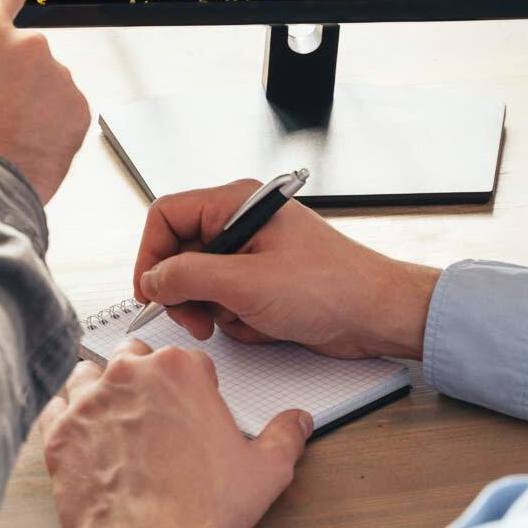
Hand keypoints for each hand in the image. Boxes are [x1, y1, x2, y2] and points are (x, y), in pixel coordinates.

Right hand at [0, 0, 90, 203]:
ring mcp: (57, 76)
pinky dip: (50, 127)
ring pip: (46, 86)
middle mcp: (26, 45)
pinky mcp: (78, 109)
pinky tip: (27, 146)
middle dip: (10, 80)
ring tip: (4, 138)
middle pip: (22, 54)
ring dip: (30, 106)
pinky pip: (64, 112)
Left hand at [38, 340, 310, 527]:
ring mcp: (89, 400)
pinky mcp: (59, 431)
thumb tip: (298, 422)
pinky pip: (54, 407)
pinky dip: (65, 417)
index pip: (187, 359)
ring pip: (87, 374)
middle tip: (154, 410)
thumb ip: (285, 437)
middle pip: (133, 355)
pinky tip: (79, 433)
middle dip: (143, 376)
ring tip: (114, 418)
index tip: (193, 407)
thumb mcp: (265, 470)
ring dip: (100, 390)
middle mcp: (129, 374)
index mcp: (179, 371)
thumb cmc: (203, 506)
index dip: (193, 385)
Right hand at [133, 179, 441, 358]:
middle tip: (196, 319)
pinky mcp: (262, 283)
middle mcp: (240, 223)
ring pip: (200, 283)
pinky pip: (226, 302)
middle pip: (179, 253)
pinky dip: (238, 320)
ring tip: (244, 320)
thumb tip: (152, 280)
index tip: (149, 292)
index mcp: (236, 203)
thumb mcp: (247, 283)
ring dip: (215, 310)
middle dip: (185, 292)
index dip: (150, 255)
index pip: (167, 216)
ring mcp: (251, 254)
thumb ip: (188, 277)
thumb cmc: (331, 287)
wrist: (378, 315)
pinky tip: (266, 324)